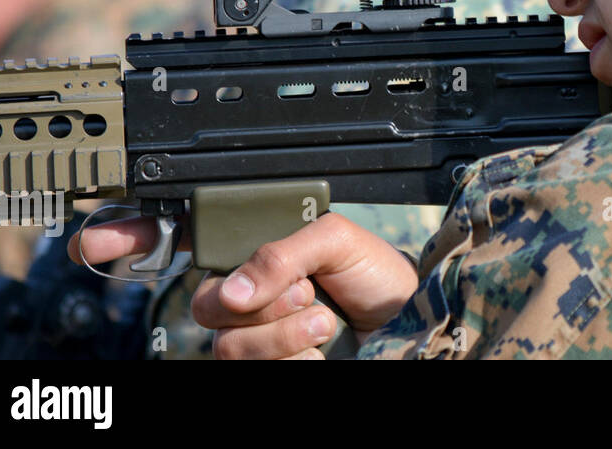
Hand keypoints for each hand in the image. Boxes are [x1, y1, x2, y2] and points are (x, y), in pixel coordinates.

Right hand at [189, 213, 417, 359]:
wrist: (402, 318)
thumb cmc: (372, 273)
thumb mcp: (336, 240)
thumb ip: (282, 254)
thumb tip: (231, 292)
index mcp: (257, 263)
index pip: (208, 272)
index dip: (227, 281)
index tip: (273, 283)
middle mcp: (250, 302)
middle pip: (209, 312)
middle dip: (266, 307)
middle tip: (310, 295)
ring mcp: (258, 340)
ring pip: (230, 348)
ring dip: (285, 337)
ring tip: (326, 324)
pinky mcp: (274, 364)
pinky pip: (257, 371)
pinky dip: (295, 362)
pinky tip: (320, 353)